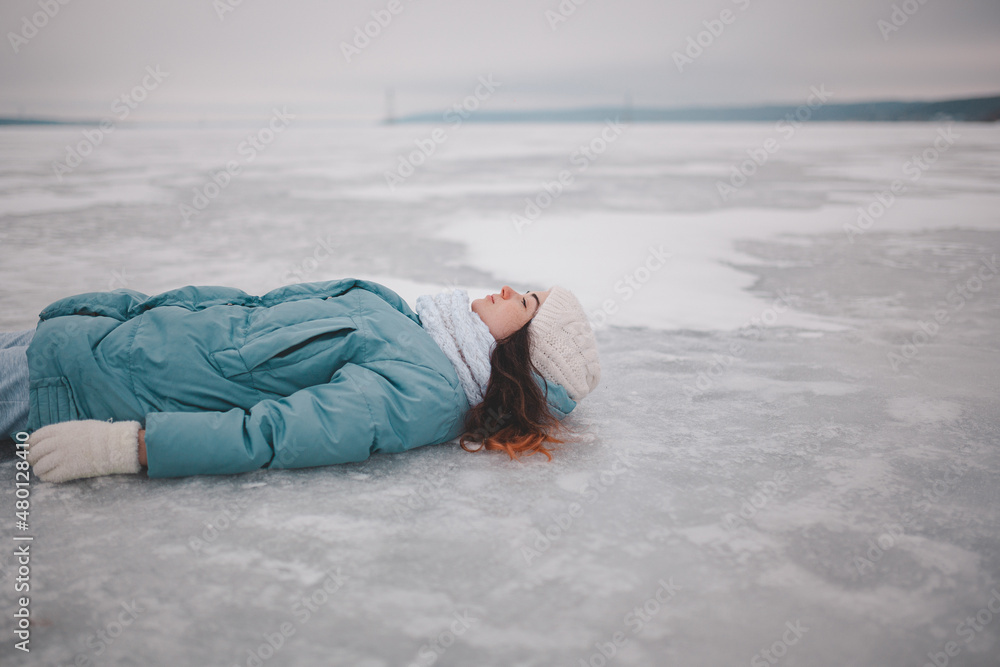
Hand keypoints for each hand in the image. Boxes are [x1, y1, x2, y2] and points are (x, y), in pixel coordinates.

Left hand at [27, 420, 142, 482]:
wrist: (115, 446)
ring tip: (42, 470)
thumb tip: (47, 439)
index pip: (34, 438)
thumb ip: (61, 432)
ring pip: (39, 467)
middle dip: (32, 459)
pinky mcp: (68, 471)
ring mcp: (62, 457)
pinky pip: (49, 477)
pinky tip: (50, 476)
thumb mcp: (78, 426)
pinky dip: (47, 477)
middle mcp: (57, 443)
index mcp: (59, 430)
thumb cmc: (100, 434)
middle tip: (35, 462)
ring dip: (38, 469)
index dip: (29, 444)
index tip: (30, 448)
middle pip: (34, 453)